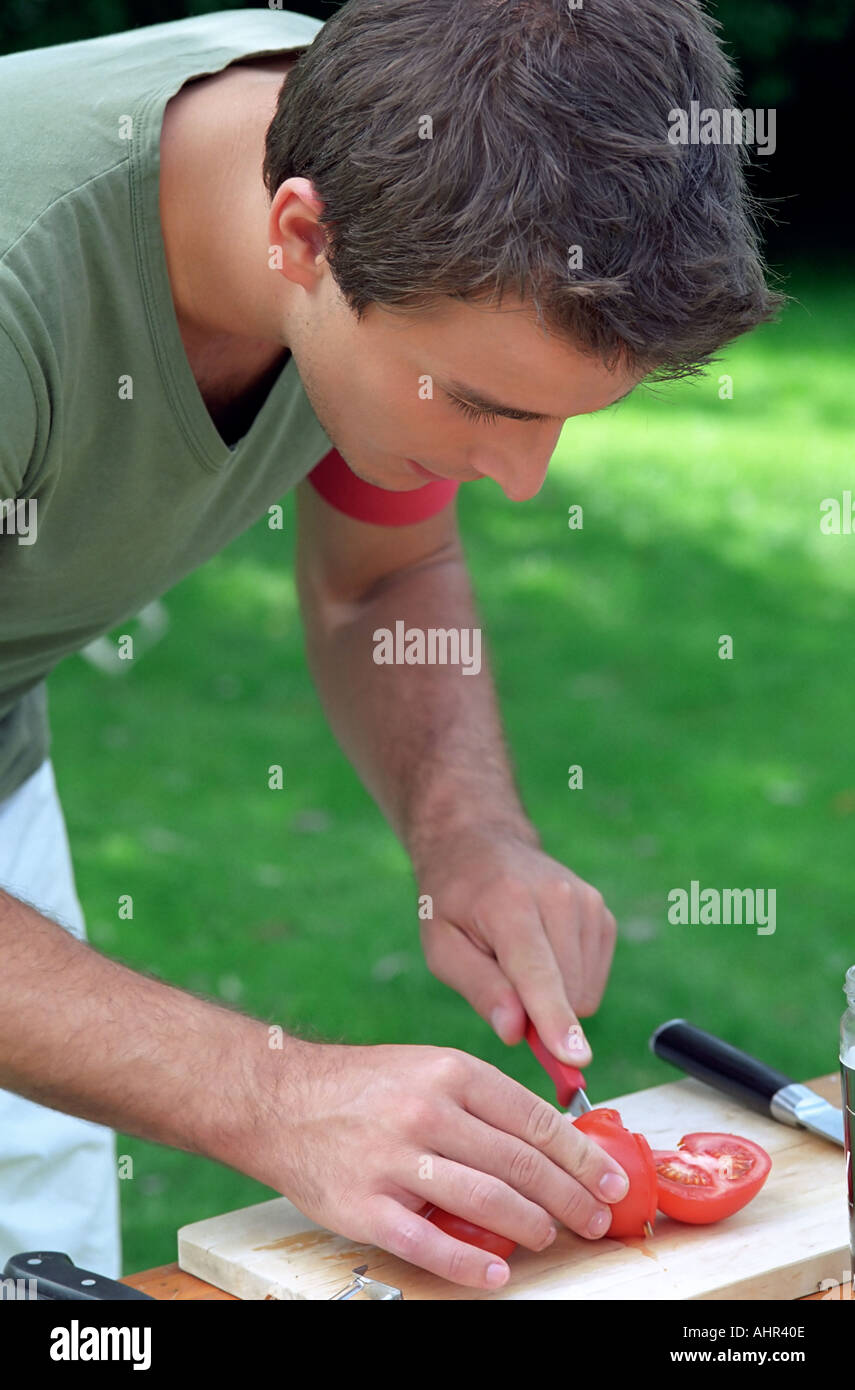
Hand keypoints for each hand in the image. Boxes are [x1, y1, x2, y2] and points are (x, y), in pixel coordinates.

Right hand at [250, 1039, 628, 1289]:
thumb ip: (483, 1099)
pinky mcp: (364, 1206)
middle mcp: (426, 1112)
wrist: (279, 1100)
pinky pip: (429, 1243)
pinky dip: (470, 1262)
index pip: (534, 1119)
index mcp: (449, 1072)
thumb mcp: (427, 1067)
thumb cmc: (364, 1087)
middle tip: (595, 1219)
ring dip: (531, 1226)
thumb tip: (553, 1138)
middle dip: (570, 1197)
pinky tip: (497, 1270)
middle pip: (520, 1164)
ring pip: (485, 1201)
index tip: (610, 1181)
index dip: (582, 1157)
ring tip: (552, 1237)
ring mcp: (394, 1161)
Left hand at [414, 828, 616, 1065]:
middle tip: (500, 982)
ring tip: (517, 958)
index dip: (555, 1020)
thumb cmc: (454, 902)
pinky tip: (541, 953)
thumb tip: (517, 1033)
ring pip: (585, 993)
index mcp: (509, 904)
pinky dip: (568, 983)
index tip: (576, 1060)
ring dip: (553, 997)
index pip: (538, 972)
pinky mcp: (601, 912)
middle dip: (537, 1012)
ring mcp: (586, 901)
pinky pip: (594, 981)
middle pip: (566, 992)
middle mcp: (557, 897)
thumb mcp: (442, 947)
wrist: (480, 844)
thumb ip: (480, 989)